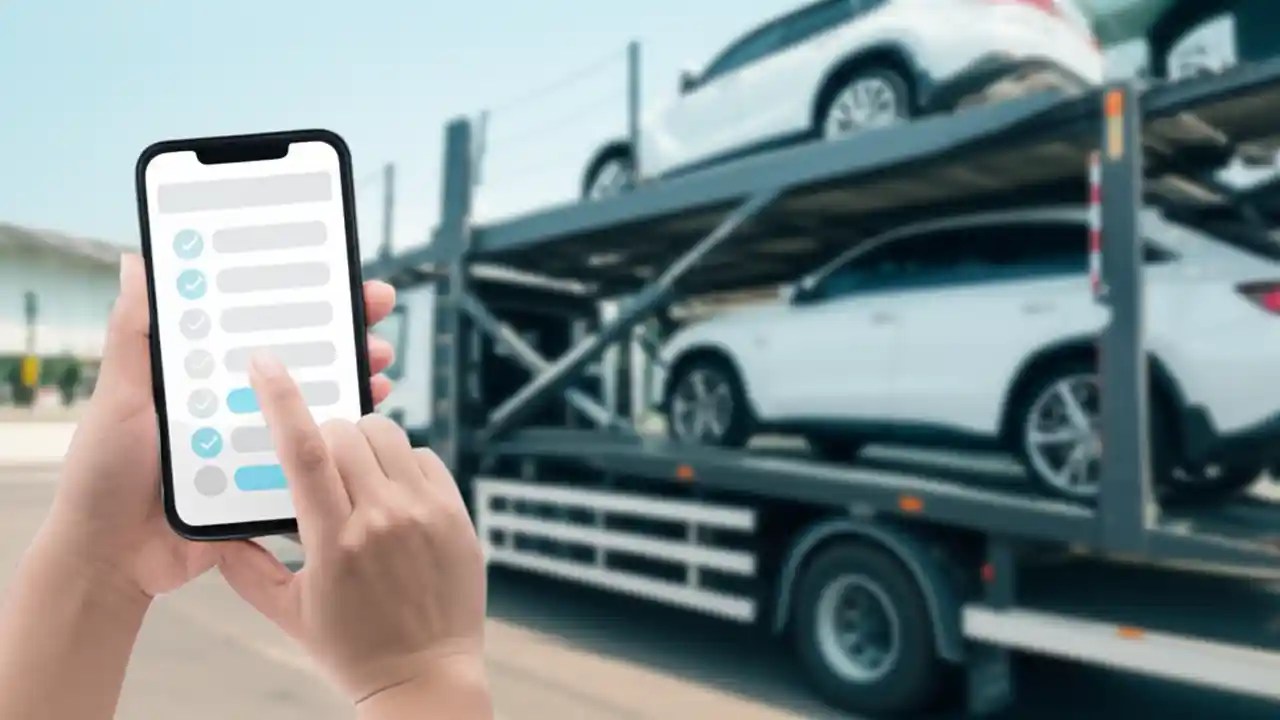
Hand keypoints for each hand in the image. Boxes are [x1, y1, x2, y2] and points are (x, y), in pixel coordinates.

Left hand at [43, 254, 398, 599]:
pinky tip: (362, 424)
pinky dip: (341, 439)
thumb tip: (136, 261)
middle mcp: (233, 402)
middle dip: (341, 331)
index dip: (296, 296)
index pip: (257, 322)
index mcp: (201, 374)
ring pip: (313, 404)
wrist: (112, 558)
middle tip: (377, 309)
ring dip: (351, 382)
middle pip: (297, 357)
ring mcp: (254, 443)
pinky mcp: (268, 483)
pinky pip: (310, 456)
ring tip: (379, 367)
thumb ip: (133, 334)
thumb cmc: (104, 473)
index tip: (333, 272)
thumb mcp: (119, 395)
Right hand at [217, 355, 488, 711]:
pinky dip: (402, 462)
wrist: (425, 677)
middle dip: (325, 434)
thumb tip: (215, 531)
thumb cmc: (351, 648)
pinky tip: (392, 493)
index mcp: (334, 541)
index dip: (281, 398)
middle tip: (320, 462)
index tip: (265, 363)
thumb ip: (244, 567)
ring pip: (389, 435)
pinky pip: (425, 457)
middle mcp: (383, 519)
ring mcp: (426, 514)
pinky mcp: (457, 514)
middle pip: (347, 432)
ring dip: (364, 442)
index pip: (304, 450)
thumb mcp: (285, 612)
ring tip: (358, 478)